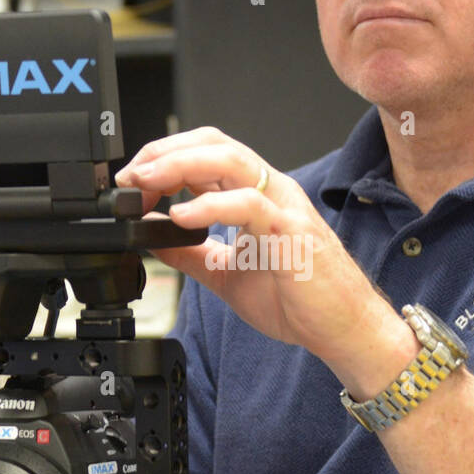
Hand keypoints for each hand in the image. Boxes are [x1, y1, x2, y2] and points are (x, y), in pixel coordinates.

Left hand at [116, 127, 400, 377]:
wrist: (344, 329)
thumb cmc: (300, 300)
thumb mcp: (227, 273)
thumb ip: (192, 252)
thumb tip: (151, 238)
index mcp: (255, 196)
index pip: (206, 154)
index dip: (163, 159)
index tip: (131, 184)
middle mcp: (270, 192)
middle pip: (214, 144)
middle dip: (165, 152)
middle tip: (129, 177)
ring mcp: (283, 207)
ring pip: (231, 161)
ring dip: (180, 166)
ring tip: (146, 183)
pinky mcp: (292, 232)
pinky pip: (249, 205)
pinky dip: (210, 205)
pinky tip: (181, 216)